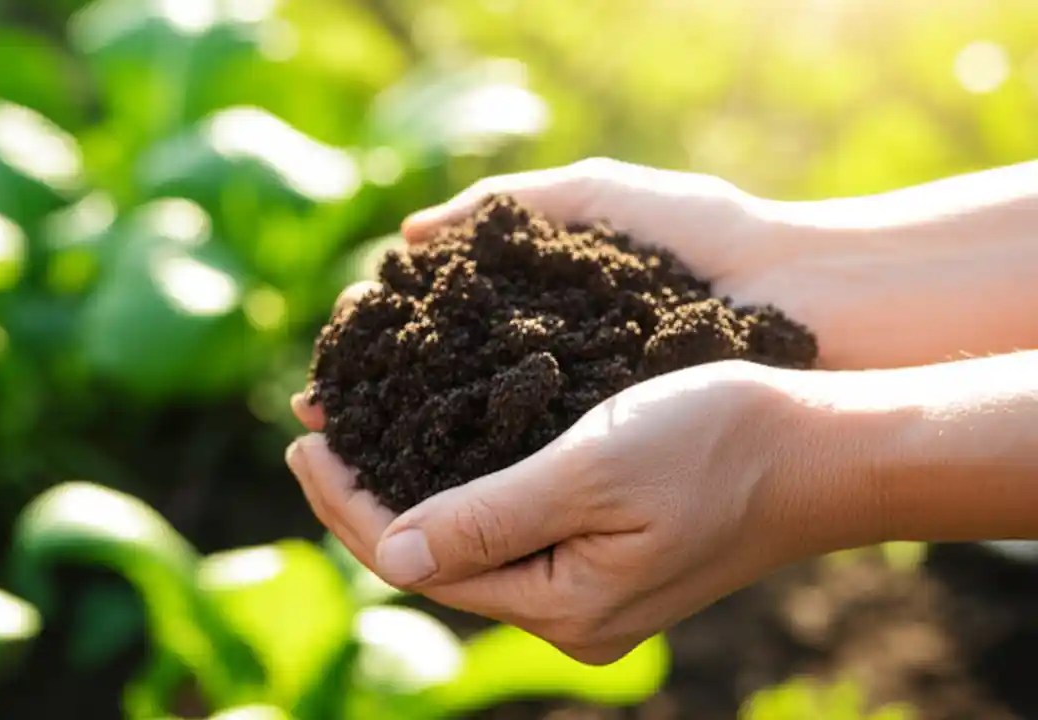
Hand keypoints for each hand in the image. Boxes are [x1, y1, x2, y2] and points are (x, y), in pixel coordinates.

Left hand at [287, 361, 825, 663]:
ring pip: (465, 543)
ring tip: (351, 431)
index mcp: (560, 606)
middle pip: (432, 559)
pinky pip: (506, 530)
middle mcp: (567, 616)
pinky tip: (430, 447)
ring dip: (404, 486)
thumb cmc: (716, 443)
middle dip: (362, 493)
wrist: (823, 450)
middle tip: (309, 423)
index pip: (416, 562)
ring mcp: (589, 592)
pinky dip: (455, 488)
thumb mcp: (590, 472)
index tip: (301, 435)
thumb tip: (385, 552)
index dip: (346, 502)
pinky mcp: (607, 559)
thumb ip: (487, 519)